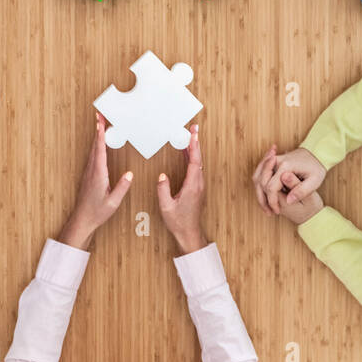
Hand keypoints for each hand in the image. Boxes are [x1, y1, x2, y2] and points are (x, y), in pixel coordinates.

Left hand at [57, 114, 133, 250]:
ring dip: (97, 136)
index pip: (100, 150)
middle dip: (98, 129)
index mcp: (98, 174)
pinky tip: (99, 143)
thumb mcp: (113, 202)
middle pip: (95, 145)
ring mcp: (89, 172)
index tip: (100, 122)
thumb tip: (130, 174)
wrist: (82, 219)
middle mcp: (92, 170)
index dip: (100, 135)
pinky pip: (93, 155)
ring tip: (100, 124)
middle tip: (100, 115)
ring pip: (93, 149)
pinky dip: (96, 145)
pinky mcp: (88, 174)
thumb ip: (122, 187)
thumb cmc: (97, 212)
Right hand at [156, 124, 207, 253]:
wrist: (189, 233)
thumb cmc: (178, 222)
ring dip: (194, 149)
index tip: (193, 134)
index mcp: (192, 186)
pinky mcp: (197, 188)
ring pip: (198, 163)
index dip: (194, 147)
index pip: (195, 162)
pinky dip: (192, 157)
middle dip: (196, 142)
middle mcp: (198, 184)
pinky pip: (196, 168)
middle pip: (199, 159)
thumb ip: (163, 190)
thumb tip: (162, 176)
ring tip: (189, 136)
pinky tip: (187, 153)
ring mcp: (199, 186)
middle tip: (193, 128)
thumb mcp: (166, 206)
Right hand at [253, 145, 325, 210]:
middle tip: (270, 213)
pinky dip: (260, 186)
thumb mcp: (315, 181)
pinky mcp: (273, 162)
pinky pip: (260, 174)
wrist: (316, 152)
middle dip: (263, 200)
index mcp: (286, 166)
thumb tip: (288, 201)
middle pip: (260, 182)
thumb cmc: (317, 168)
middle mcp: (277, 161)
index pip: (271, 187)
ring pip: (257, 178)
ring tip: (266, 208)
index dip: (272, 201)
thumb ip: (301, 191)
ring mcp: (274, 160)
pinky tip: (266, 197)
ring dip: (259, 194)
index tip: (277, 211)